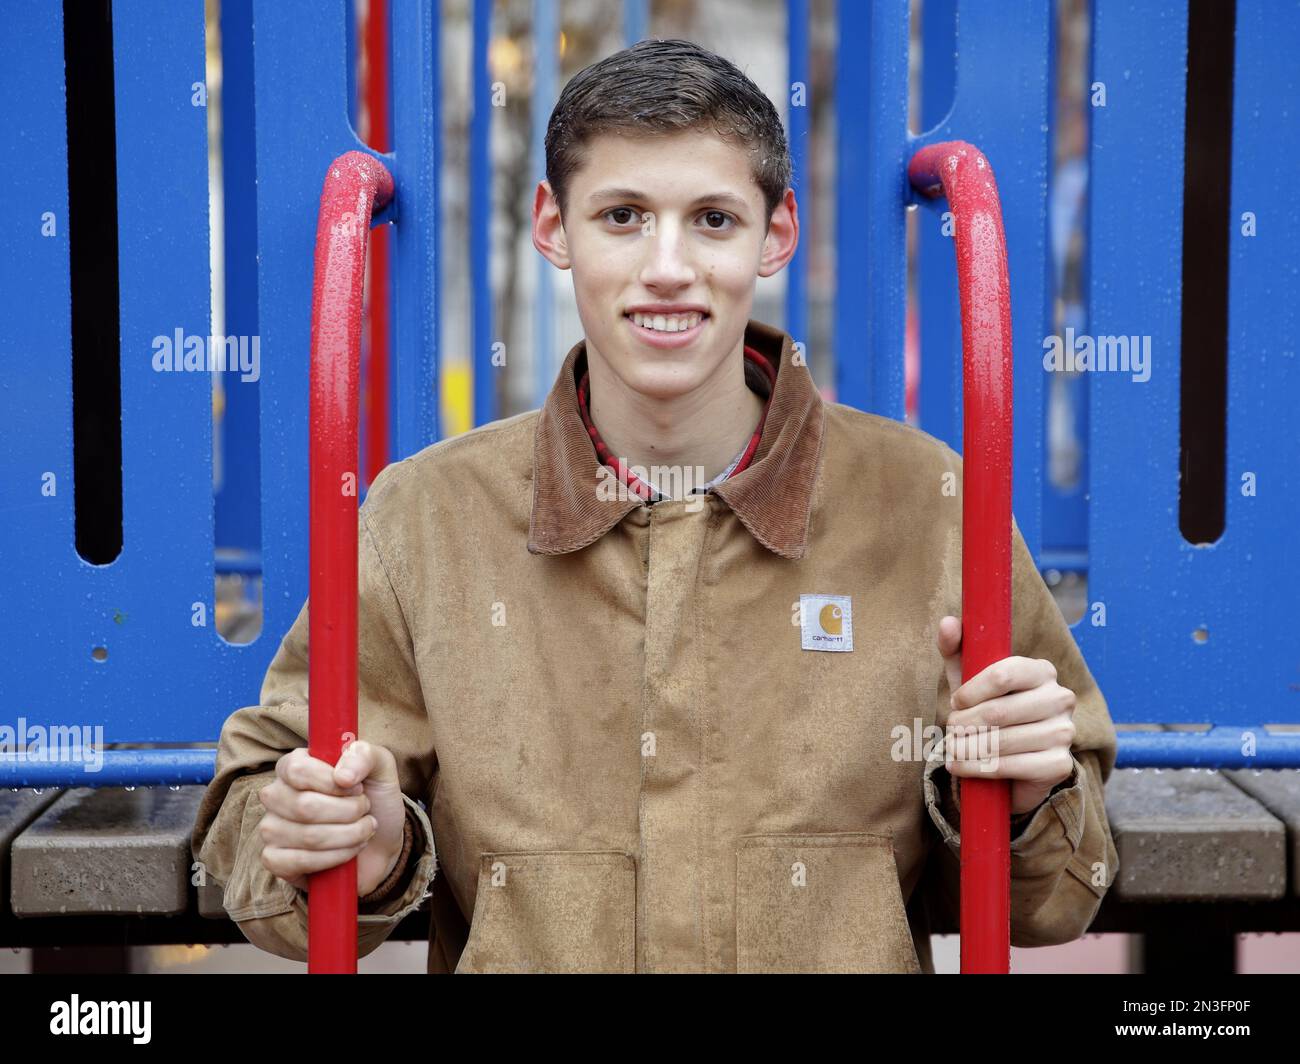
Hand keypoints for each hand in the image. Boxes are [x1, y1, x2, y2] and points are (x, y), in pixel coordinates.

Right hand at [258, 740, 407, 896]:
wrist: (380, 842)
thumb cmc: (374, 799)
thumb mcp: (380, 767)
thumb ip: (364, 756)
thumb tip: (342, 776)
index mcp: (293, 765)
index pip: (297, 770)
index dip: (332, 782)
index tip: (358, 788)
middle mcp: (275, 795)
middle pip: (305, 806)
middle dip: (348, 811)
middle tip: (364, 810)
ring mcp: (271, 828)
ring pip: (308, 836)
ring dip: (349, 835)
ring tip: (363, 829)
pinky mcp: (275, 860)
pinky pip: (300, 861)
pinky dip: (336, 857)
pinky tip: (350, 850)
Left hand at [936, 616, 1075, 815]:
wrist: (1015, 758)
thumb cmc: (989, 708)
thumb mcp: (970, 678)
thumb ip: (958, 649)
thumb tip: (948, 622)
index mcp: (1041, 670)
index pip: (1002, 674)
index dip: (971, 691)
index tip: (955, 701)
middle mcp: (1060, 698)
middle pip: (999, 711)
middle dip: (964, 723)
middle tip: (950, 729)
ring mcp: (1064, 732)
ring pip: (1002, 741)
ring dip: (967, 747)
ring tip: (952, 748)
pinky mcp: (1059, 764)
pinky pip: (1011, 766)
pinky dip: (977, 768)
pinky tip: (961, 766)